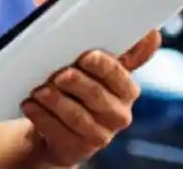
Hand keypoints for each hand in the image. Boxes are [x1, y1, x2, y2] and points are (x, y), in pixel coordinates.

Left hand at [20, 29, 160, 166]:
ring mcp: (99, 135)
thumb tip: (151, 33)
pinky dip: (42, 116)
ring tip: (40, 90)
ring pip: (77, 116)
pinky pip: (58, 132)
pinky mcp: (77, 148)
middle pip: (96, 95)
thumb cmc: (78, 87)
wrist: (57, 125)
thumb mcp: (96, 67)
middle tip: (59, 74)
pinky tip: (31, 105)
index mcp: (126, 89)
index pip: (119, 75)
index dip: (103, 66)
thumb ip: (119, 50)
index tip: (86, 56)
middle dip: (75, 82)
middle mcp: (118, 114)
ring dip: (55, 100)